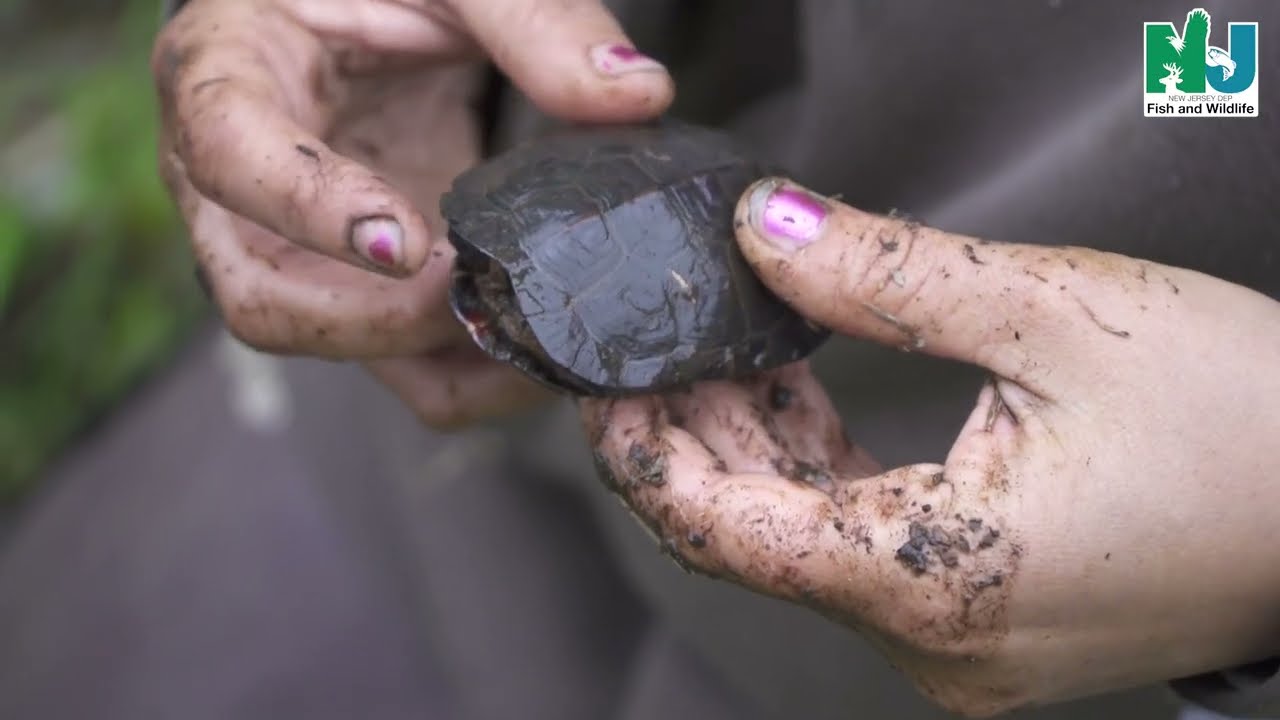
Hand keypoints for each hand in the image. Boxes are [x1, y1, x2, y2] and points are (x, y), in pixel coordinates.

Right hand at [152, 0, 672, 426]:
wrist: (367, 12)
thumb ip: (533, 23)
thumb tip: (634, 95)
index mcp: (225, 78)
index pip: (230, 154)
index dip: (309, 210)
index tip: (406, 245)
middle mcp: (238, 187)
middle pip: (264, 297)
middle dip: (376, 324)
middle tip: (480, 297)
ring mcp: (294, 248)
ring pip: (335, 348)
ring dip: (431, 360)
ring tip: (529, 342)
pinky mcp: (357, 284)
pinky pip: (395, 360)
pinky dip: (464, 371)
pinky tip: (535, 350)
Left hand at [582, 178, 1279, 715]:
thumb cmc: (1245, 420)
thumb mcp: (1056, 314)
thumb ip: (884, 275)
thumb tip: (762, 229)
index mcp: (931, 582)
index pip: (722, 531)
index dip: (643, 453)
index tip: (600, 380)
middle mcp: (931, 643)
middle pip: (752, 537)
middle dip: (692, 433)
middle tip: (654, 335)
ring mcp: (959, 644)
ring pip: (802, 541)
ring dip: (754, 445)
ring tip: (718, 343)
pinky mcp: (985, 622)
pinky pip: (861, 547)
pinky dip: (817, 472)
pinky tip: (792, 389)